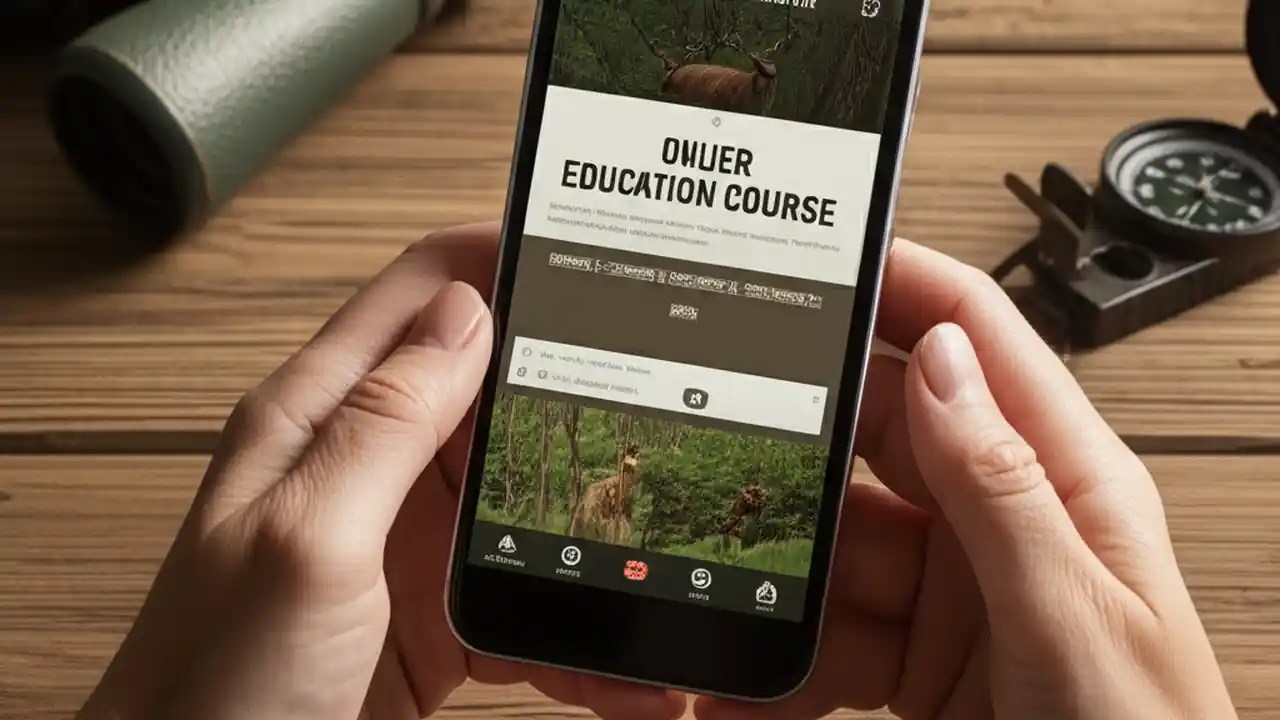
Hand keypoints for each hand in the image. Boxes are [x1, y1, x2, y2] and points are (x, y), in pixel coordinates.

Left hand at [77, 223, 685, 719]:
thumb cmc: (215, 685)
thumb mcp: (308, 538)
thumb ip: (385, 421)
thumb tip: (465, 315)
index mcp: (319, 419)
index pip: (420, 292)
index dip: (499, 255)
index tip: (583, 249)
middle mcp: (365, 464)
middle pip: (487, 382)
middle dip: (570, 381)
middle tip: (658, 386)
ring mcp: (403, 539)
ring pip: (518, 484)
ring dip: (583, 504)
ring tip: (646, 526)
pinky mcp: (433, 610)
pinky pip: (521, 585)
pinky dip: (571, 614)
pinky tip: (607, 649)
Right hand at [697, 239, 1238, 718]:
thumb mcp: (1077, 624)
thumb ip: (1004, 492)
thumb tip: (941, 363)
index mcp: (1065, 482)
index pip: (977, 341)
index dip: (900, 282)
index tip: (818, 256)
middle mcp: (1002, 520)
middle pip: (880, 431)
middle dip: (799, 431)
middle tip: (714, 424)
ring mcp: (951, 587)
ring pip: (836, 539)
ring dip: (775, 566)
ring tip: (718, 582)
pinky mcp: (912, 652)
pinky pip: (827, 628)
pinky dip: (780, 655)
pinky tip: (748, 678)